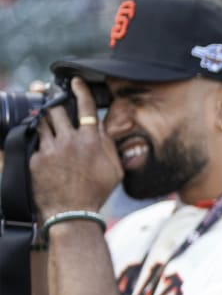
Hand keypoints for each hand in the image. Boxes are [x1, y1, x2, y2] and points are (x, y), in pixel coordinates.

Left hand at [30, 77, 121, 217]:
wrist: (72, 213)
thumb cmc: (96, 192)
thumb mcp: (114, 169)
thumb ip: (109, 144)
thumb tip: (102, 127)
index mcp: (92, 141)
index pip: (86, 107)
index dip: (80, 90)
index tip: (75, 81)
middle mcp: (70, 141)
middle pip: (57, 109)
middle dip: (54, 102)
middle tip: (52, 99)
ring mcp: (50, 149)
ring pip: (42, 122)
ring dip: (44, 119)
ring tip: (46, 121)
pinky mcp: (35, 159)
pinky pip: (34, 143)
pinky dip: (37, 141)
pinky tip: (40, 146)